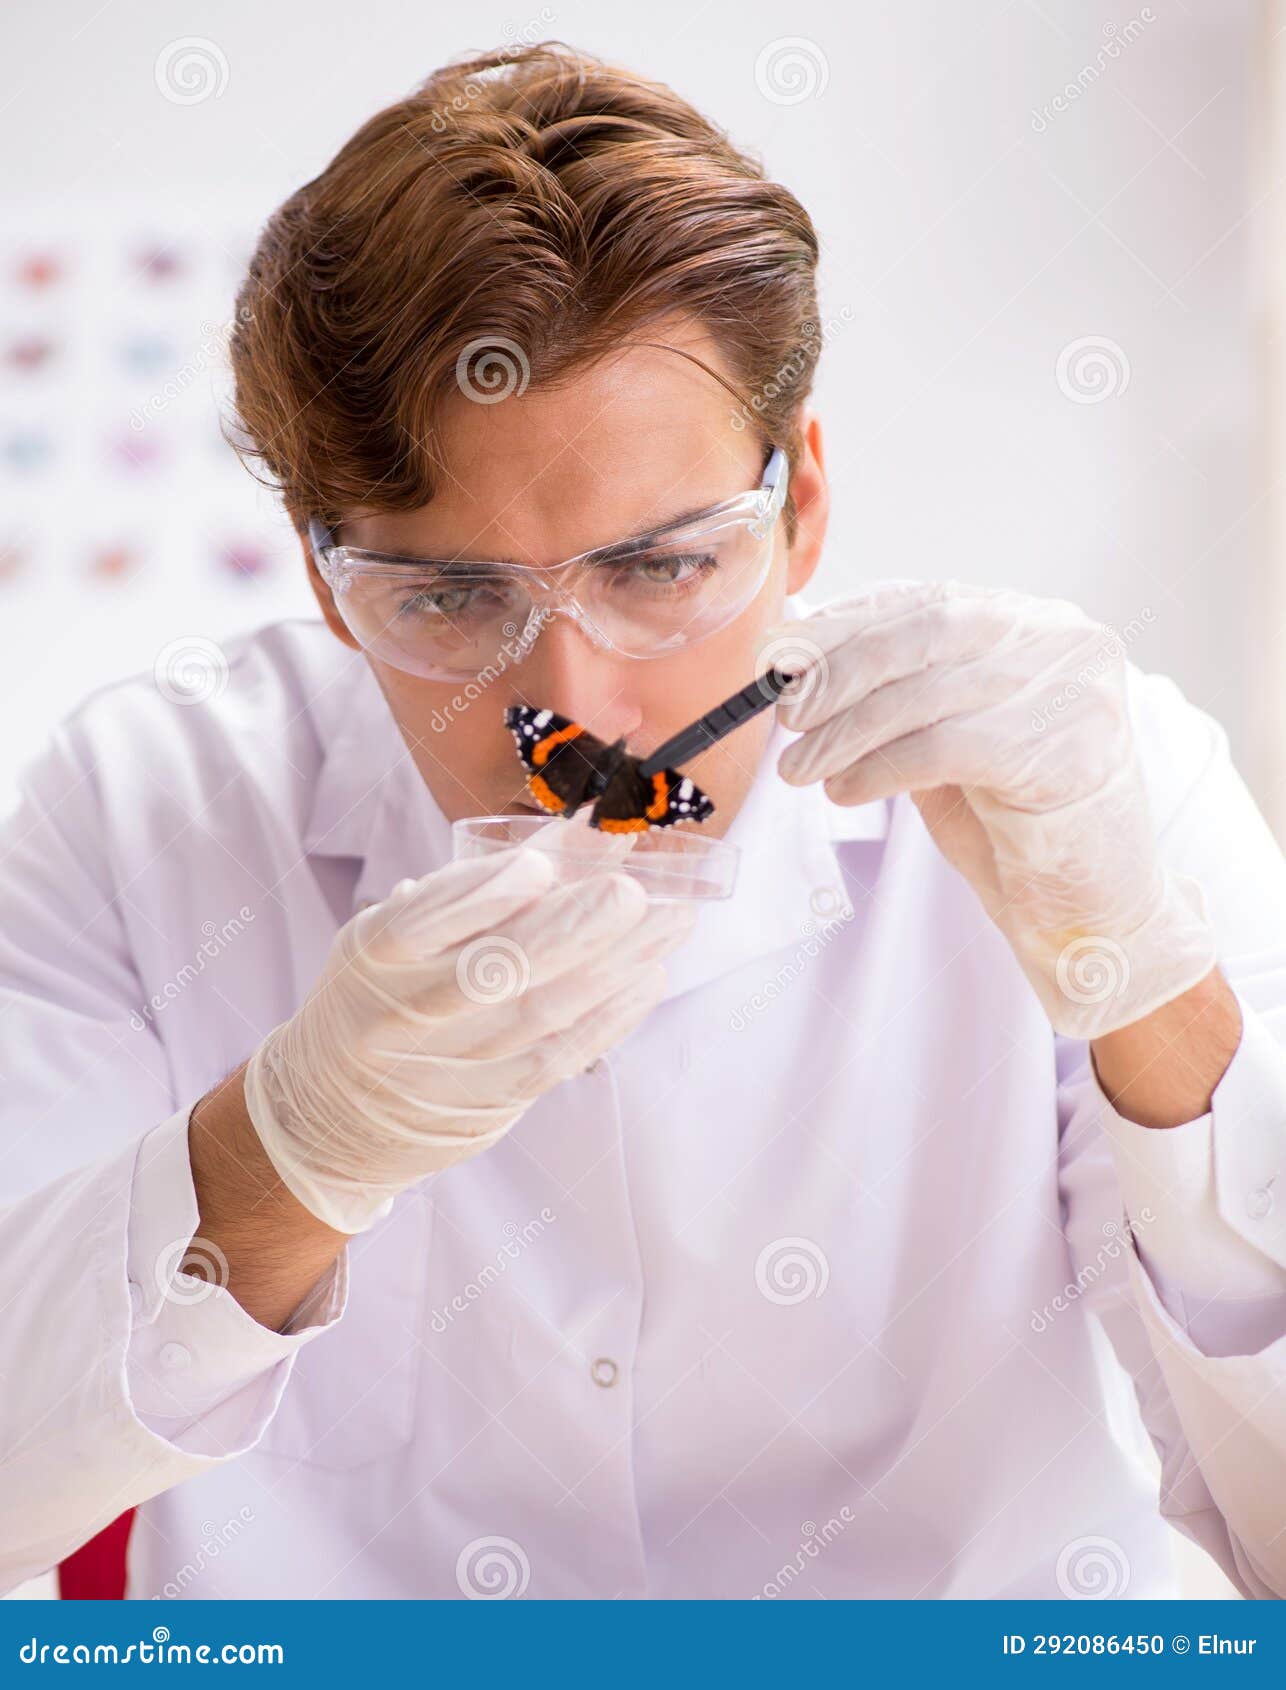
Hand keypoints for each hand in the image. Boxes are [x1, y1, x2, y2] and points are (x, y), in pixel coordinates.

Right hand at [243, 845, 693, 1231]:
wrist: (331, 1112)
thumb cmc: (383, 992)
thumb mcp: (399, 931)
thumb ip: (481, 885)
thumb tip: (585, 828)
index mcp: (375, 953)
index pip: (429, 914)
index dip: (488, 890)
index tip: (545, 862)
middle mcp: (405, 1011)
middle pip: (495, 967)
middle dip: (570, 926)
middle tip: (629, 890)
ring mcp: (448, 1064)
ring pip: (540, 1012)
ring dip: (615, 964)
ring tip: (671, 920)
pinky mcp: (487, 1106)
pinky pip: (558, 1057)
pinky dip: (610, 1016)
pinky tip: (648, 977)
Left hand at [765, 580, 1216, 1037]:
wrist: (1090, 907)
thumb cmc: (1014, 822)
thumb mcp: (946, 740)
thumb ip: (895, 695)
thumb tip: (797, 665)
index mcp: (1037, 622)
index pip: (925, 601)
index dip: (843, 624)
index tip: (780, 654)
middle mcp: (1064, 640)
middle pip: (924, 633)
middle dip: (838, 673)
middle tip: (784, 714)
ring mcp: (1075, 692)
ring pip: (926, 694)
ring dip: (845, 734)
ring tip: (802, 770)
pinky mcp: (1069, 752)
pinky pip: (946, 748)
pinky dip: (881, 768)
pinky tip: (848, 789)